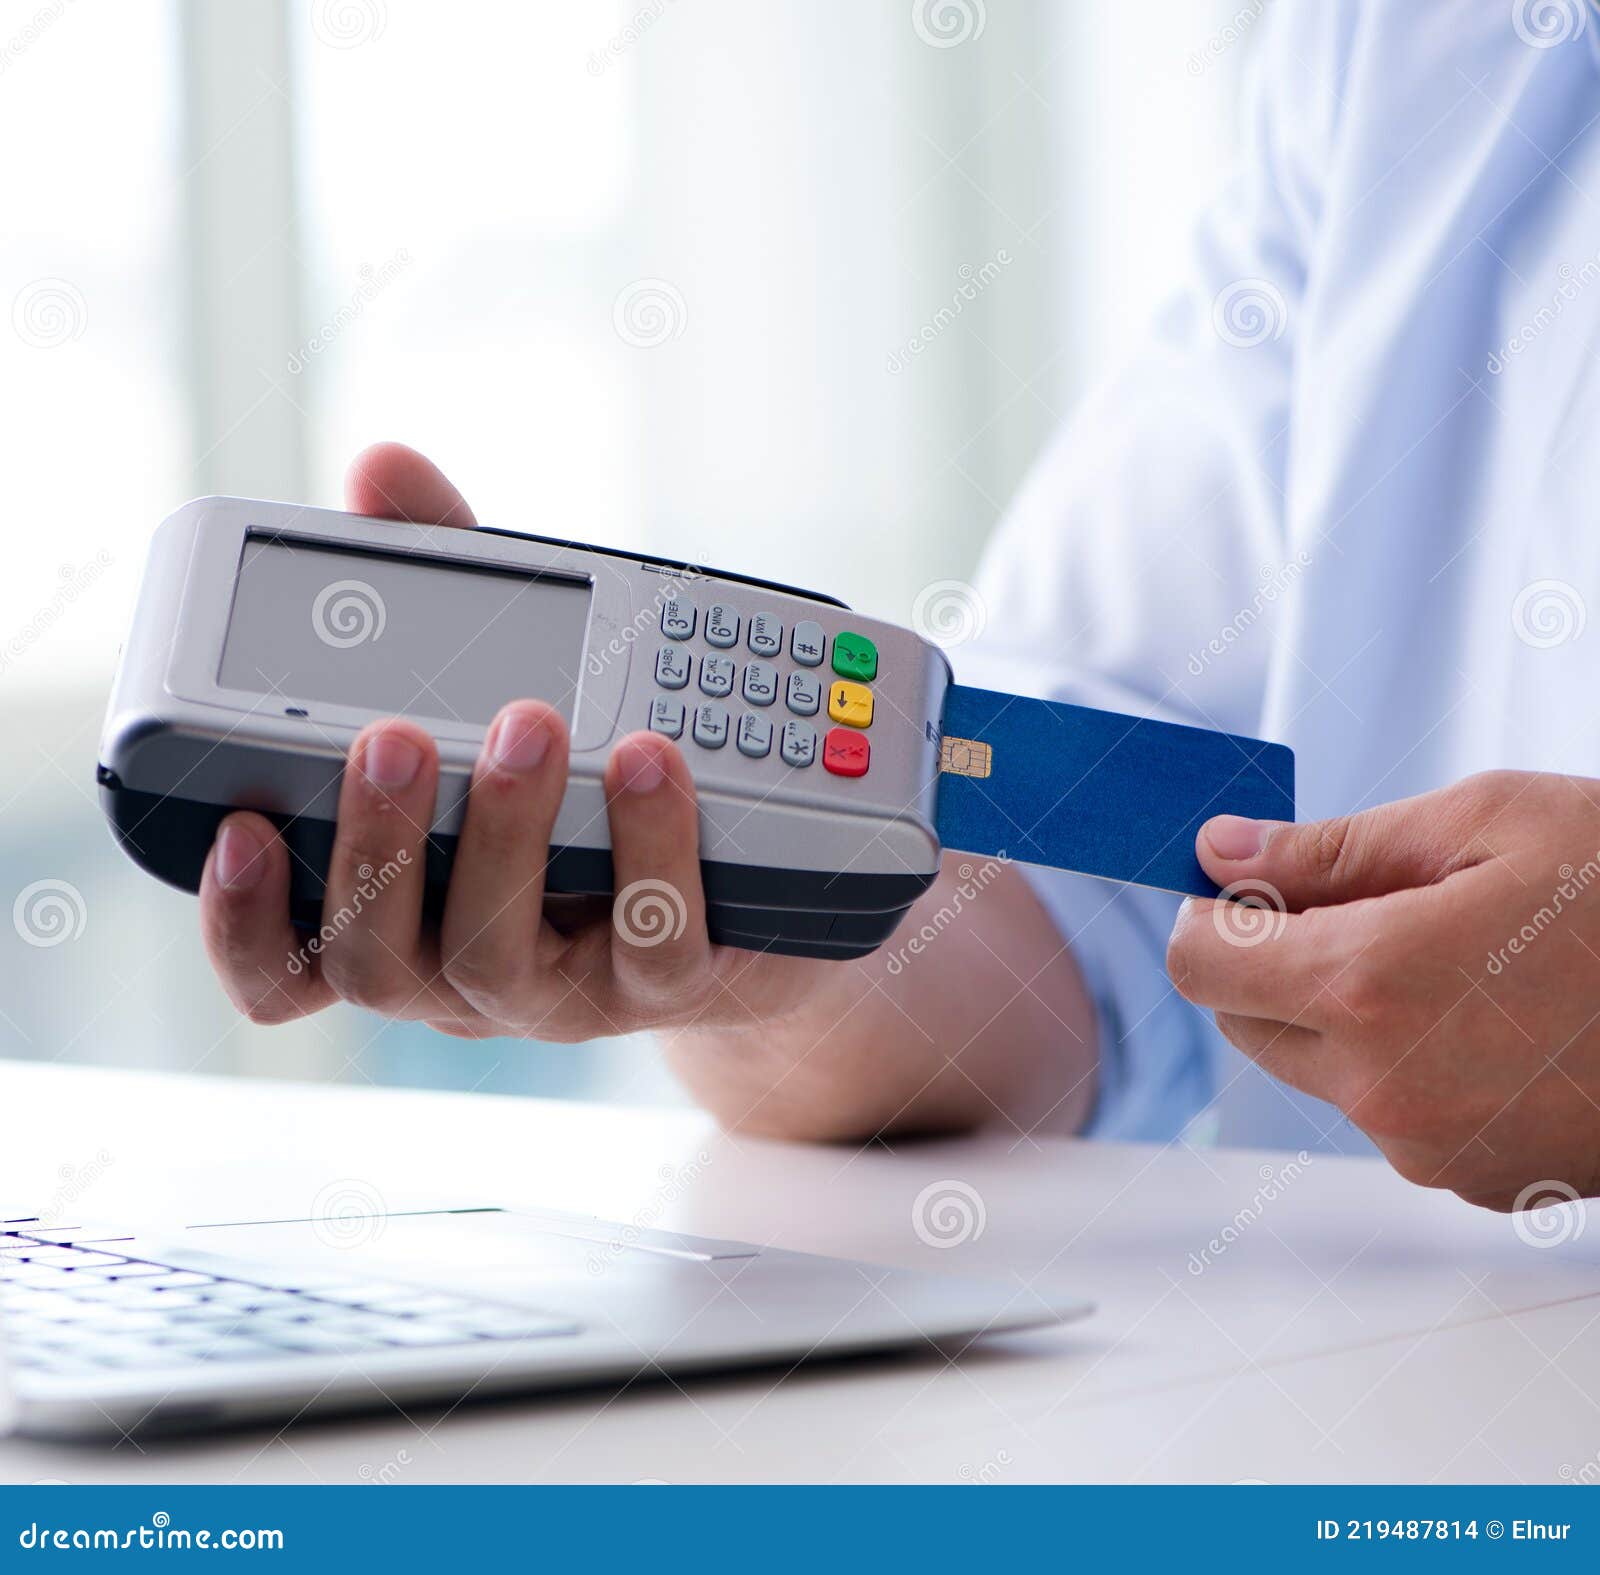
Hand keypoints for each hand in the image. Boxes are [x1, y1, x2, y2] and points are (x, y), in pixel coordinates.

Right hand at [199, 443, 831, 1043]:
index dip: (243, 919)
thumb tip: (381, 476)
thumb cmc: (591, 783)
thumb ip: (441, 586)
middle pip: (376, 959)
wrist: (750, 879)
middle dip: (376, 842)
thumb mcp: (510, 675)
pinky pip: (654, 946)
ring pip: (498, 958)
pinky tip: (652, 759)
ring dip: (507, 834)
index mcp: (401, 914)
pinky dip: (651, 848)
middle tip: (396, 736)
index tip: (240, 826)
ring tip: (535, 723)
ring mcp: (562, 991)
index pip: (285, 967)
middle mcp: (462, 973)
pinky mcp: (667, 984)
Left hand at [1167, 771, 1599, 1209]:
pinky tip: (1494, 1015)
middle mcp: (1382, 1086)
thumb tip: (1223, 852)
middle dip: (1273, 961)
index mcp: (1368, 984)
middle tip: (1362, 902)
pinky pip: (1389, 1112)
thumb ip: (1332, 848)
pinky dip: (1406, 1061)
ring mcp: (1429, 1147)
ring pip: (1319, 1067)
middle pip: (1249, 1021)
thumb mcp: (1487, 824)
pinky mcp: (1475, 1180)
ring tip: (1459, 955)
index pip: (1200, 964)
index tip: (1243, 884)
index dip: (1211, 915)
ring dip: (1344, 1011)